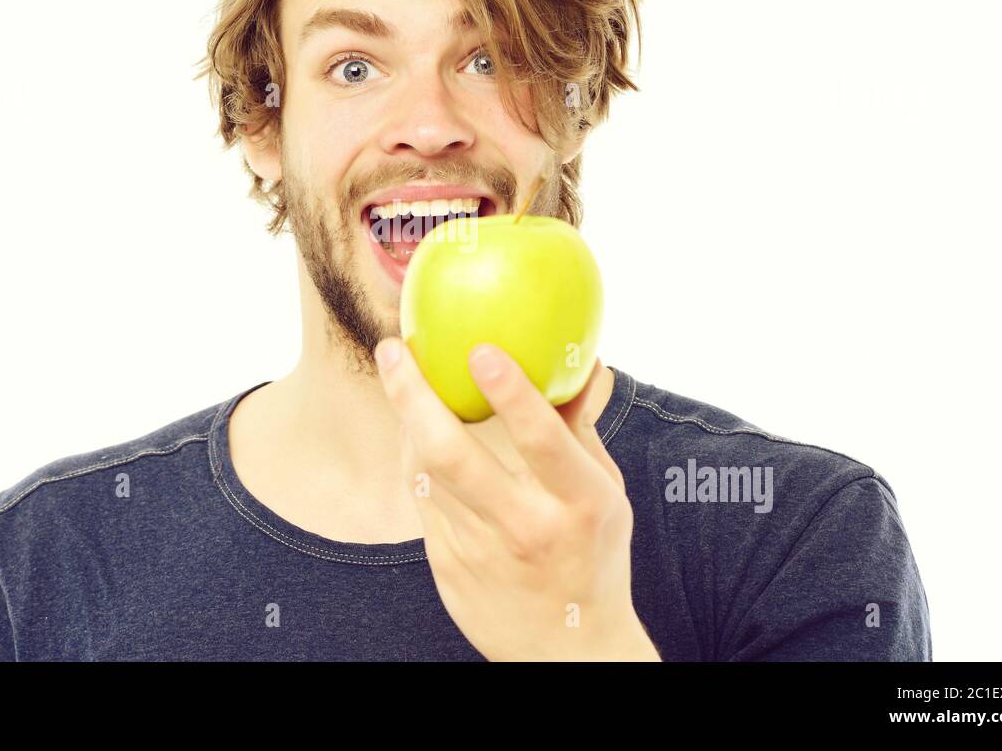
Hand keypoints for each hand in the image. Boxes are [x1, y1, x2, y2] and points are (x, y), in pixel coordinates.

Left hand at [374, 336, 660, 661]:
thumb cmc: (593, 556)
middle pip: (454, 454)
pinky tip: (413, 424)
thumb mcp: (606, 495)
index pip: (543, 440)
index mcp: (580, 504)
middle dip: (414, 396)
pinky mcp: (447, 567)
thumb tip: (583, 364)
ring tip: (399, 372)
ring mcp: (481, 551)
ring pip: (425, 471)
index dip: (510, 392)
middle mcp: (528, 527)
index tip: (480, 349)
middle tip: (395, 350)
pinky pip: (422, 497)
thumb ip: (582, 430)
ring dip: (408, 416)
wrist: (568, 652)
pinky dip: (416, 454)